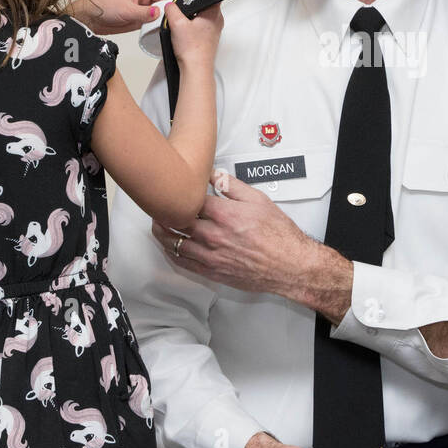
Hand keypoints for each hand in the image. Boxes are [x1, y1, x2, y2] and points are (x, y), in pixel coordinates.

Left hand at [68, 0, 171, 34]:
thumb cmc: (103, 5)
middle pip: (163, 5)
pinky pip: (152, 23)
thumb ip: (144, 12)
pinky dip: (153, 28)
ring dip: (158, 22)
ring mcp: (142, 9)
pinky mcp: (139, 19)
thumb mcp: (125, 9)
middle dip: (163, 14)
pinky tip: (150, 31)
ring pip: (159, 15)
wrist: (91, 18)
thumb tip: (159, 12)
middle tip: (160, 23)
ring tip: (153, 28)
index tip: (165, 15)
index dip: (166, 4)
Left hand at [150, 171, 349, 318]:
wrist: (289, 265)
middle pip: (176, 221)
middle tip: (159, 204)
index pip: (190, 199)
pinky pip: (183, 262)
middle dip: (164, 211)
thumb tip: (213, 175)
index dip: (180, 192)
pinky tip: (170, 246)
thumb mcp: (258, 200)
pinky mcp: (212, 271)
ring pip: (174, 243)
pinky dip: (172, 252)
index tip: (177, 187)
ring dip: (162, 232)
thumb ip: (232, 186)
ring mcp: (210, 255)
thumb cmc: (278, 235)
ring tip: (158, 223)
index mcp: (224, 214)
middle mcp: (214, 236)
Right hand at [166, 0, 223, 68]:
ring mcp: (213, 28)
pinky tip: (180, 21)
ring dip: (191, 6)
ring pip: (202, 10)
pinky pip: (200, 20)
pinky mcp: (207, 36)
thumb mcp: (177, 24)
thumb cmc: (193, 51)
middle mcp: (216, 19)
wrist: (196, 70)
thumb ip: (172, 9)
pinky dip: (191, 16)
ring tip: (179, 7)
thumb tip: (170, 4)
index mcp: (214, 12)